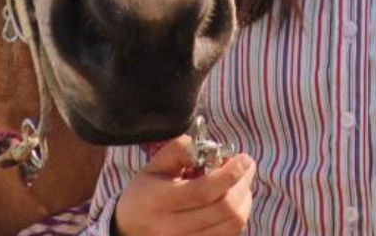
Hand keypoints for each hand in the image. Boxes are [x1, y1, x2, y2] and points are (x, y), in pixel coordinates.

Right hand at [113, 135, 255, 235]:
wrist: (129, 230)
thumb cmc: (145, 193)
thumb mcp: (154, 167)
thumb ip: (178, 151)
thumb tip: (206, 146)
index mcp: (159, 201)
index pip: (203, 191)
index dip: (230, 175)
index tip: (245, 159)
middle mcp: (171, 229)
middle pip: (223, 210)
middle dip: (242, 185)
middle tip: (246, 168)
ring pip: (231, 227)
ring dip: (244, 202)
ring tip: (241, 184)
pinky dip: (238, 218)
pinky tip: (235, 203)